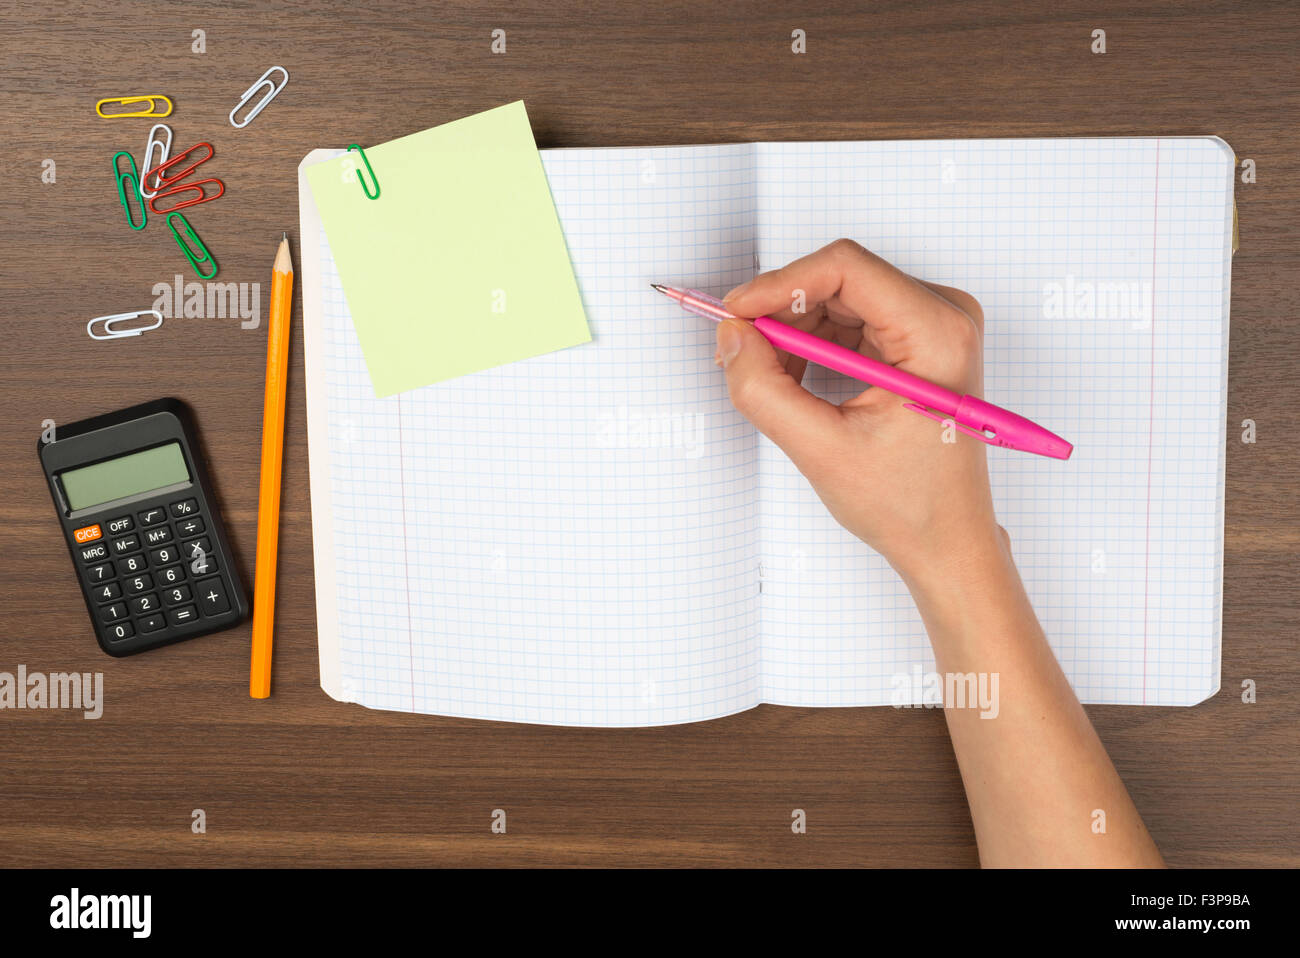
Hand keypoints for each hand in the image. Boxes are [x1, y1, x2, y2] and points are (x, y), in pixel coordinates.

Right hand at [717, 239, 1001, 583]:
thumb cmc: (910, 504)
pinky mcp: (917, 340)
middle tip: (741, 352)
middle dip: (782, 312)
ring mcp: (933, 325)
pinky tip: (797, 381)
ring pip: (839, 297)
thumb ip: (764, 391)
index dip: (781, 284)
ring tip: (774, 381)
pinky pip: (849, 318)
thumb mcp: (821, 451)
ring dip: (794, 331)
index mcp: (938, 335)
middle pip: (841, 279)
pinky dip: (812, 344)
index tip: (737, 313)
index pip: (846, 269)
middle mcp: (945, 316)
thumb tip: (731, 338)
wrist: (947, 539)